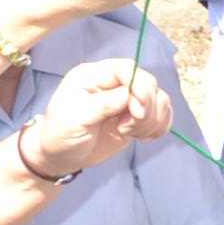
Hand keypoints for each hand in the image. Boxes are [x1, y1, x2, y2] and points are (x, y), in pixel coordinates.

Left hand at [27, 58, 173, 177]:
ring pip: (159, 100)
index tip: (137, 111)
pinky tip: (141, 137)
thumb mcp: (75, 118)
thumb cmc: (61, 133)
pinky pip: (162, 115)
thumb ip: (102, 104)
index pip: (127, 69)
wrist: (62, 156)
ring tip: (128, 133)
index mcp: (94, 75)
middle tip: (125, 128)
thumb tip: (128, 94)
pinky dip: (158, 127)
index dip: (139, 87)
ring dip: (151, 120)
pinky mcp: (137, 117)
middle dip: (145, 108)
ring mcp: (127, 100)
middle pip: (148, 83)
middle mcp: (113, 84)